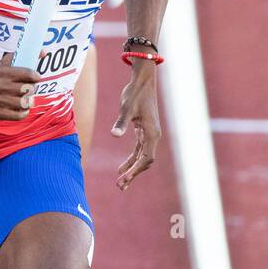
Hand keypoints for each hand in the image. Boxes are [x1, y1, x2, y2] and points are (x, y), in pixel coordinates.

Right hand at [0, 53, 37, 120]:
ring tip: (26, 100)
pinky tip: (22, 109)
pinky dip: (23, 113)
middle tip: (28, 90)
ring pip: (23, 103)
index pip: (28, 74)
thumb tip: (44, 52)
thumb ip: (21, 56)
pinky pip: (16, 115)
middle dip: (31, 90)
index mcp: (2, 72)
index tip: (35, 78)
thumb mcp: (2, 63)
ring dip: (28, 102)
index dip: (35, 77)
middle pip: (27, 89)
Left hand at [111, 68, 160, 189]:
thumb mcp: (126, 108)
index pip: (146, 158)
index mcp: (152, 133)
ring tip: (120, 183)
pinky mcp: (144, 130)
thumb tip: (114, 134)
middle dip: (133, 174)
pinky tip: (121, 168)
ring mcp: (150, 134)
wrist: (142, 81)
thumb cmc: (135, 93)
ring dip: (132, 170)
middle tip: (120, 186)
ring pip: (142, 157)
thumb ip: (121, 122)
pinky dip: (131, 160)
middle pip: (145, 161)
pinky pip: (139, 150)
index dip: (135, 170)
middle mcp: (153, 136)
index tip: (123, 179)